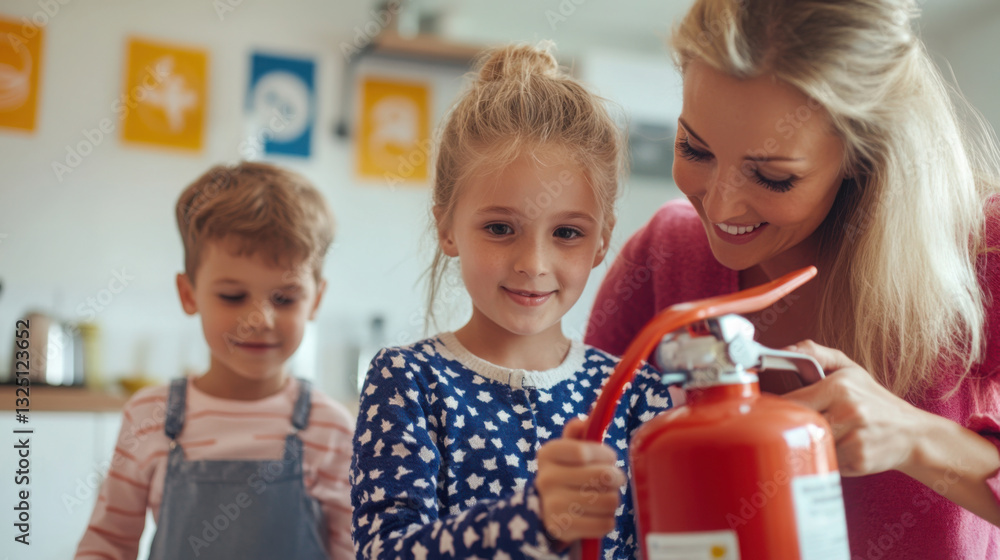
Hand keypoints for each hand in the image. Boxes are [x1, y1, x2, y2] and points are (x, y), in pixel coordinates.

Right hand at [534, 417, 625, 546]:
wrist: (543, 510)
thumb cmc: (565, 473)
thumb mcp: (566, 450)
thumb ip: (577, 433)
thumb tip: (584, 421)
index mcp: (548, 454)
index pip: (583, 451)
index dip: (605, 454)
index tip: (609, 458)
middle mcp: (546, 479)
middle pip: (602, 476)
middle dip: (616, 477)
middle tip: (614, 480)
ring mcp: (553, 506)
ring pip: (608, 501)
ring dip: (613, 499)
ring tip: (605, 497)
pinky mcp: (563, 529)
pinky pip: (604, 524)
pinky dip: (608, 520)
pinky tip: (599, 515)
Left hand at [780, 340, 932, 476]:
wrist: (912, 434)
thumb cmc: (875, 400)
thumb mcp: (849, 370)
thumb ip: (816, 354)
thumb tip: (788, 349)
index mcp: (840, 387)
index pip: (792, 400)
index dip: (779, 407)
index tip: (774, 410)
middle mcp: (848, 411)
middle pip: (799, 424)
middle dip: (796, 425)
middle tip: (798, 425)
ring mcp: (854, 438)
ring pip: (811, 444)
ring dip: (812, 443)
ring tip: (824, 435)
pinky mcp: (858, 461)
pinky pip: (826, 461)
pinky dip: (827, 458)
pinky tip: (839, 449)